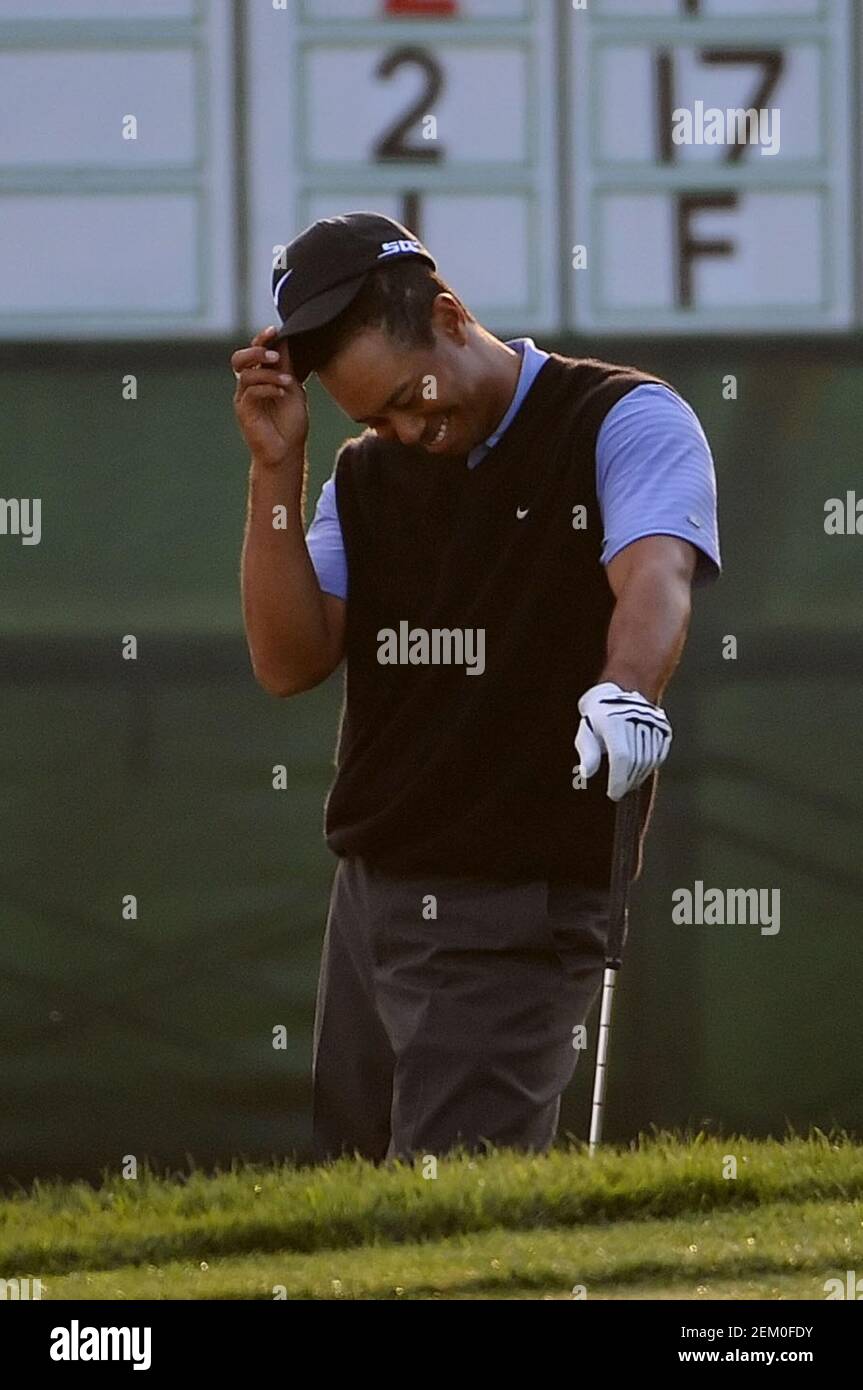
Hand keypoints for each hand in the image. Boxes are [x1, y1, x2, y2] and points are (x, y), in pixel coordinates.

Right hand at [231, 326, 308, 467]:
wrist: (286, 451)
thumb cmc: (291, 423)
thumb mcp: (293, 389)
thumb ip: (288, 367)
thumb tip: (287, 340)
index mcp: (260, 377)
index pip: (255, 352)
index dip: (262, 338)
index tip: (275, 329)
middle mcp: (249, 385)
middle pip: (239, 358)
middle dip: (255, 351)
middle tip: (274, 356)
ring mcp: (244, 398)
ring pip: (247, 374)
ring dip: (269, 374)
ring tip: (287, 382)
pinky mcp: (244, 411)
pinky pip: (251, 391)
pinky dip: (268, 388)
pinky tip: (282, 393)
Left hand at [575, 681, 671, 800]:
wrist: (618, 691)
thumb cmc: (597, 719)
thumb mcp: (585, 733)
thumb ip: (587, 752)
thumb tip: (587, 773)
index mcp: (614, 719)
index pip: (621, 756)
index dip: (618, 778)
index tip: (613, 794)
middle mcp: (635, 718)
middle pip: (636, 760)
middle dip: (627, 781)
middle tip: (619, 791)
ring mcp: (652, 721)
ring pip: (648, 760)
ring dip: (638, 776)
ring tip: (628, 784)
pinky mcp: (663, 726)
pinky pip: (659, 754)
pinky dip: (650, 767)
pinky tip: (639, 772)